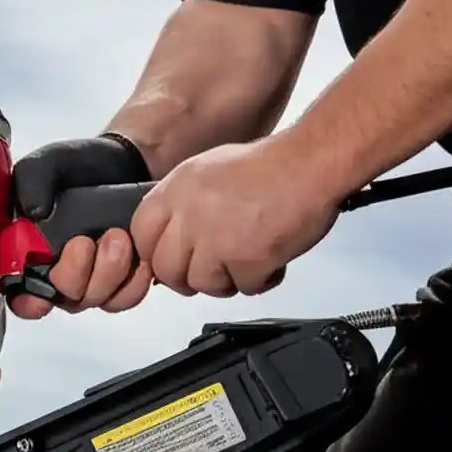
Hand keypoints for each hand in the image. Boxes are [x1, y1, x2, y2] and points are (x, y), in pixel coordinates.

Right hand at [9, 134, 156, 319]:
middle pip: (63, 300)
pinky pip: (127, 295)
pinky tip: (136, 254)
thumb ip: (30, 182)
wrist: (125, 161)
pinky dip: (133, 280)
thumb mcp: (46, 164)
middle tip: (84, 242)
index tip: (39, 294)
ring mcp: (94, 278)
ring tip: (116, 236)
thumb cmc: (80, 165)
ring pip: (97, 299)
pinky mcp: (124, 277)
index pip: (21, 295)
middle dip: (75, 275)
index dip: (28, 302)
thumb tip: (32, 212)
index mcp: (30, 253)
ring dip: (108, 273)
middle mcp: (60, 272)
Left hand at [130, 139, 342, 296]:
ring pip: (201, 284)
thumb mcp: (207, 171)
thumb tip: (169, 236)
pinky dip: (259, 280)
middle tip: (209, 269)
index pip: (140, 234)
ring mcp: (216, 241)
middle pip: (165, 269)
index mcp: (177, 190)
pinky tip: (270, 260)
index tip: (170, 257)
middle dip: (186, 277)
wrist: (311, 163)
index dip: (154, 252)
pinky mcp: (246, 261)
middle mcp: (190, 216)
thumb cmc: (269, 166)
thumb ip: (182, 203)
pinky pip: (242, 287)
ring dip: (225, 281)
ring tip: (245, 262)